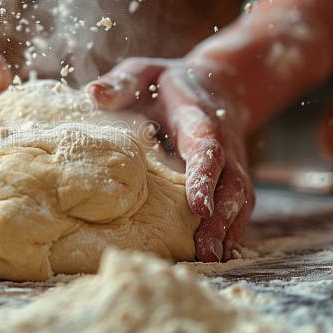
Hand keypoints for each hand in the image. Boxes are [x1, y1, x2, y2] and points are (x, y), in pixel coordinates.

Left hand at [86, 58, 253, 261]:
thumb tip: (93, 95)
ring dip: (227, 230)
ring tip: (210, 259)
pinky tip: (219, 254)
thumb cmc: (166, 82)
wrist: (216, 84)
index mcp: (199, 120)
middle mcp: (225, 145)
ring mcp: (234, 164)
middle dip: (220, 218)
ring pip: (240, 199)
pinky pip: (239, 207)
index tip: (198, 206)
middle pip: (231, 184)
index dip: (204, 178)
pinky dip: (232, 230)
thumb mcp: (142, 72)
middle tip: (205, 250)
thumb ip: (120, 83)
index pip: (207, 150)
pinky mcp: (233, 178)